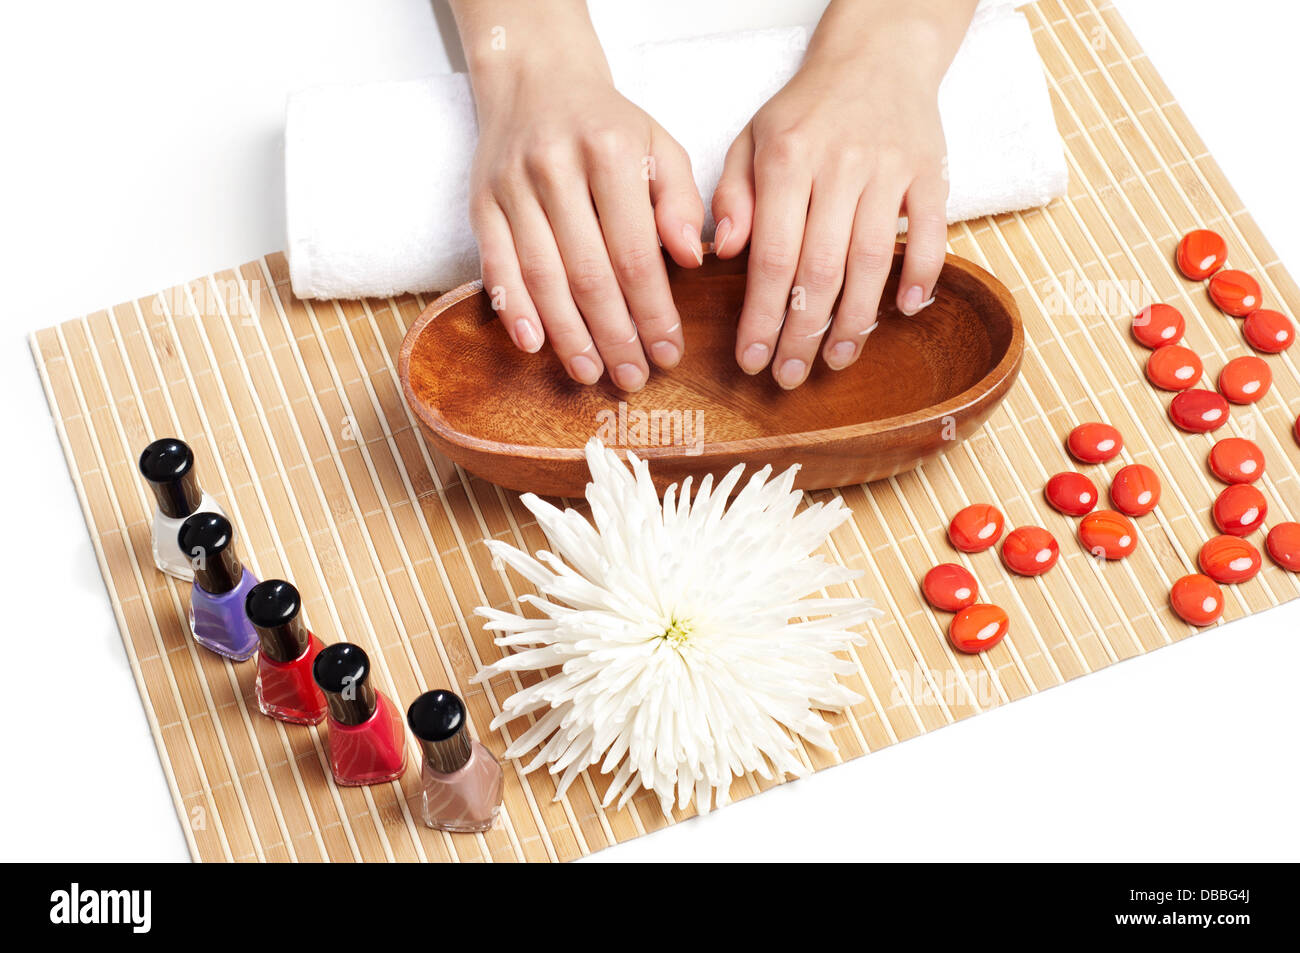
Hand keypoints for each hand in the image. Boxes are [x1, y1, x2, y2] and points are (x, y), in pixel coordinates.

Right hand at [455, 3, 703, 390]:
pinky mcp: (482, 203)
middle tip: (634, 376)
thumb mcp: (660, 146)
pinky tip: (533, 344)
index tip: (669, 351)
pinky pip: (496, 264)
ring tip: (590, 372)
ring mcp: (513, 187)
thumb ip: (681, 201)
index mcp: (610, 152)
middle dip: (615, 334)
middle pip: (589, 272)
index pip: (635, 251)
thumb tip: (694, 258)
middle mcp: (556, 168)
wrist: (536, 79)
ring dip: (567, 333)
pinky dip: (512, 308)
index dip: (653, 309)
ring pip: (542, 276)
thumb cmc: (608, 126)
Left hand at [712, 2, 974, 387]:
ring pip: (872, 261)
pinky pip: (929, 233)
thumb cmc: (806, 109)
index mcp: (786, 158)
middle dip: (802, 333)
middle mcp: (839, 165)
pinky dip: (920, 275)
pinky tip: (905, 311)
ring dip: (855, 320)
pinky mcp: (930, 172)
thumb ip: (730, 195)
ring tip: (834, 361)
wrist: (878, 55)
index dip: (762, 316)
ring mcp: (889, 170)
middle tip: (788, 376)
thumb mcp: (752, 139)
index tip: (750, 358)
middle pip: (821, 269)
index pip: (772, 255)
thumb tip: (718, 253)